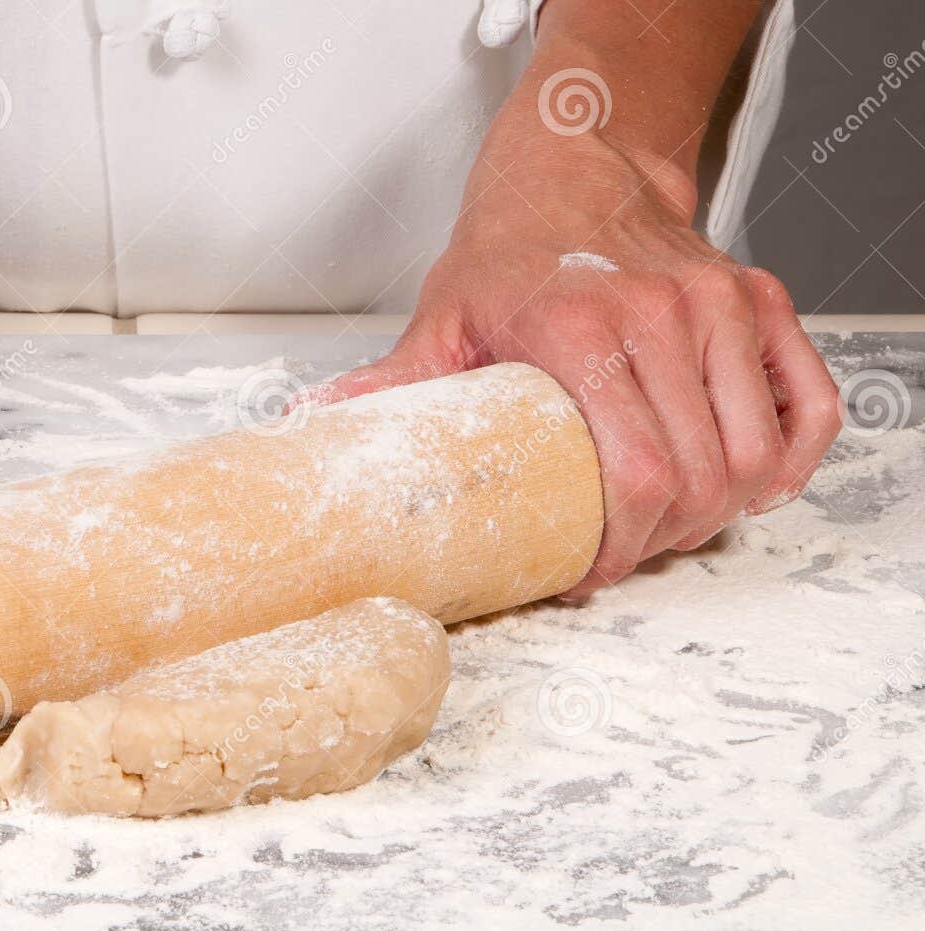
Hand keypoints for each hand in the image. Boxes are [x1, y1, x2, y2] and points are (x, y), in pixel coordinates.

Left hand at [321, 129, 841, 598]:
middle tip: (620, 556)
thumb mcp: (442, 319)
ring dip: (718, 511)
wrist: (574, 169)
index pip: (634, 472)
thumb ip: (390, 383)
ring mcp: (719, 306)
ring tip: (668, 528)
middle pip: (699, 478)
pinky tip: (749, 485)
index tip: (587, 572)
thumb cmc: (507, 253)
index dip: (619, 546)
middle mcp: (661, 315)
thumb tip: (312, 429)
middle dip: (660, 541)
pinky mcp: (757, 301)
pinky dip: (791, 457)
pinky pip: (807, 401)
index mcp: (578, 329)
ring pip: (754, 453)